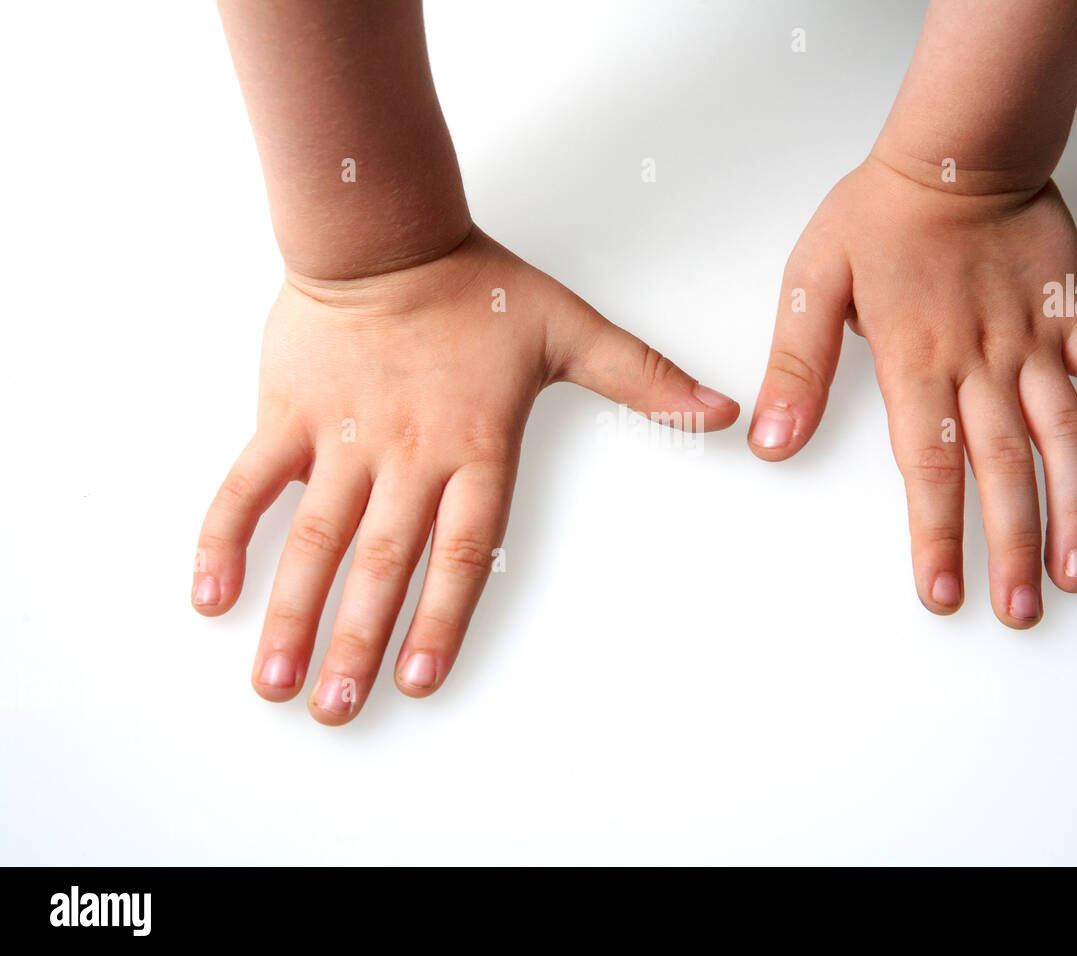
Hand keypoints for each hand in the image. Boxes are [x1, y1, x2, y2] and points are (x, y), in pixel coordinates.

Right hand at [192, 227, 738, 722]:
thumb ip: (645, 380)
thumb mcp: (574, 332)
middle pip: (383, 561)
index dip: (442, 618)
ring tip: (275, 680)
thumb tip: (720, 412)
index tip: (420, 679)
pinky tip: (211, 598)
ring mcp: (341, 439)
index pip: (461, 550)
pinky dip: (226, 539)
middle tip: (338, 708)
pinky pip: (249, 485)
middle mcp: (407, 455)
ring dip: (292, 612)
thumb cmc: (478, 289)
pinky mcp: (287, 416)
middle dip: (357, 638)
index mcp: (475, 447)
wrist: (387, 234)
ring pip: (313, 538)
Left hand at [749, 156, 1076, 627]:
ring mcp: (1036, 342)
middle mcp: (981, 362)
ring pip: (1065, 439)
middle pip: (1002, 469)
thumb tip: (770, 440)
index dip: (937, 536)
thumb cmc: (880, 214)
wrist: (957, 149)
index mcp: (915, 360)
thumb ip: (796, 368)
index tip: (943, 593)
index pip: (928, 467)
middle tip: (1018, 610)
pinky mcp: (1076, 317)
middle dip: (1011, 546)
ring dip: (1076, 510)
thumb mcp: (811, 283)